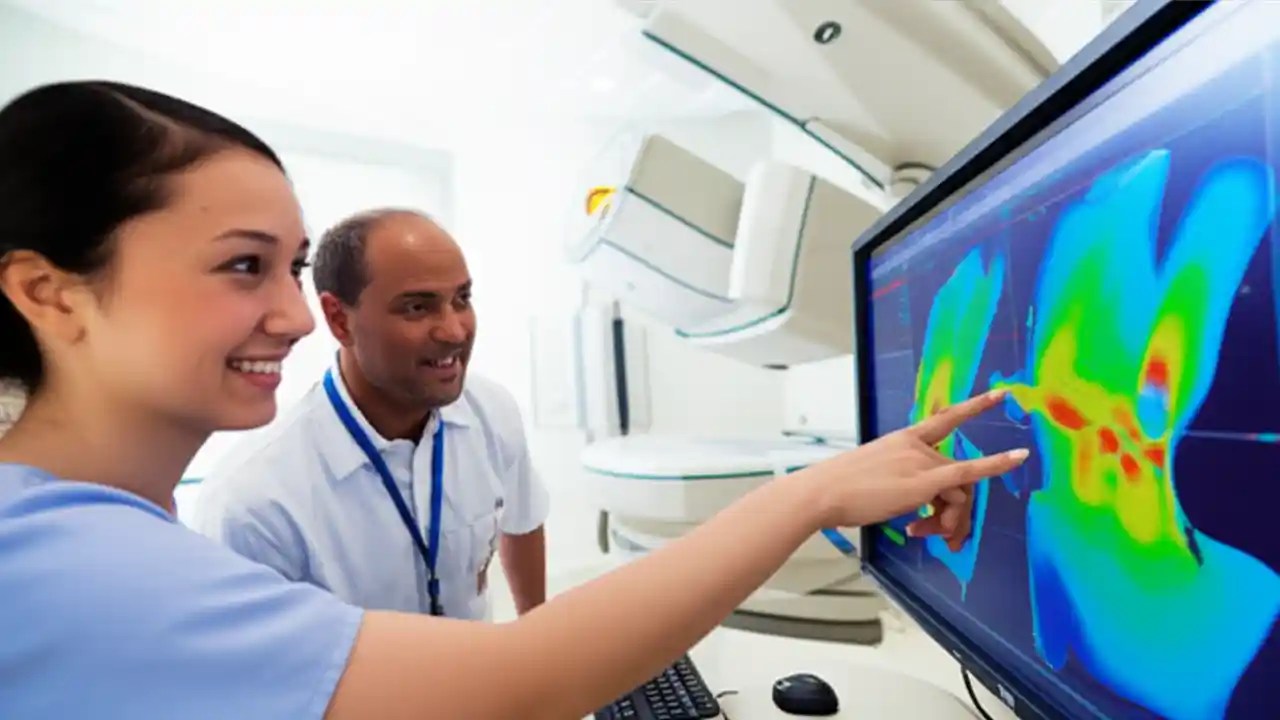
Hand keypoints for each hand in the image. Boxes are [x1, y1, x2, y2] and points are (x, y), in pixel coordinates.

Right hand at [798, 389, 1027, 547]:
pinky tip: (1019, 456)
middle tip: (944, 538)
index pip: (944, 418)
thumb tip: (925, 508)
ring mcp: (921, 461)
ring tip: (926, 536)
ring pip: (958, 491)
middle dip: (956, 511)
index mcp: (903, 439)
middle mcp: (916, 446)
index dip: (973, 406)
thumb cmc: (840, 490)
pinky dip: (997, 464)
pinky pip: (968, 473)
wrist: (824, 492)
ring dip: (950, 520)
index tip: (999, 394)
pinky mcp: (924, 480)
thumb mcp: (876, 479)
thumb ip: (904, 484)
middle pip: (957, 476)